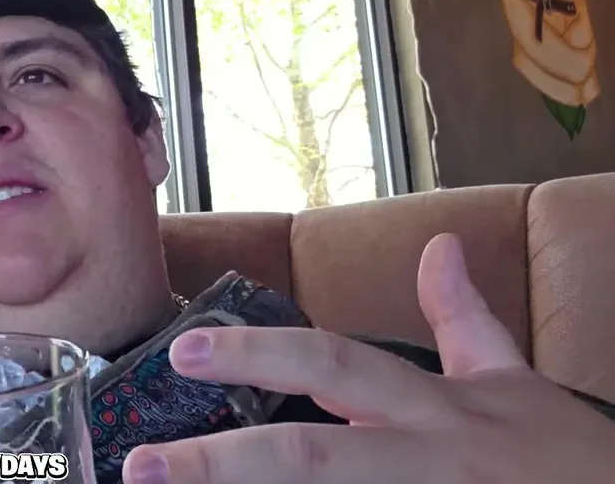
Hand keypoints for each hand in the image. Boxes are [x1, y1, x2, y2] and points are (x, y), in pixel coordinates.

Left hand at [123, 233, 614, 482]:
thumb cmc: (564, 463)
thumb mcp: (516, 387)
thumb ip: (465, 320)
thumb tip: (439, 246)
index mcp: (436, 412)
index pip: (335, 364)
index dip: (258, 355)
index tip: (184, 351)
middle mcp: (425, 463)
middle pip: (310, 459)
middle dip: (221, 464)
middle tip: (142, 466)